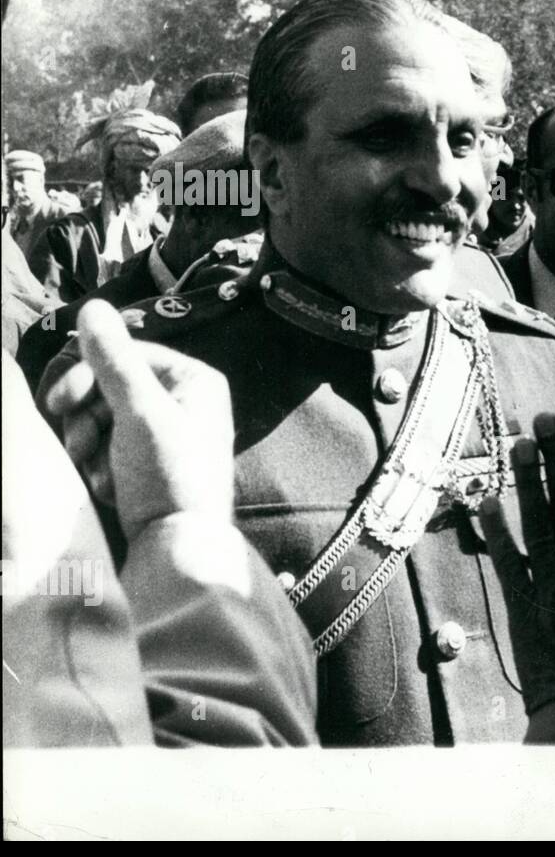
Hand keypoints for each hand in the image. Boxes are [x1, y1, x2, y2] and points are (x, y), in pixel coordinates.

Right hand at [42, 300, 234, 543]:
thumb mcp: (140, 412)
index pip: (125, 355)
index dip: (86, 376)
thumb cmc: (168, 476)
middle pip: (108, 388)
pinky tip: (108, 489)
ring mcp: (166, 435)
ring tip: (100, 475)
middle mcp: (185, 402)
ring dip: (89, 447)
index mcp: (194, 381)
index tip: (57, 402)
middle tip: (79, 446)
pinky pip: (107, 451)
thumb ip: (113, 360)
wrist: (177, 548)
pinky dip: (99, 468)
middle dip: (86, 419)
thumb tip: (92, 307)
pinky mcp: (148, 465)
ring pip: (101, 421)